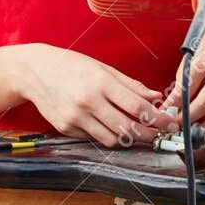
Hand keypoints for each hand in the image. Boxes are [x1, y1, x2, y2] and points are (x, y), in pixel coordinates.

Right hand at [19, 45, 164, 147]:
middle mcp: (88, 101)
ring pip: (112, 139)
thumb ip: (129, 84)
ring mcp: (76, 117)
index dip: (158, 118)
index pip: (137, 106)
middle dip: (149, 134)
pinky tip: (107, 126)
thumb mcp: (102, 68)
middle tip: (159, 134)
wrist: (34, 71)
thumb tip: (154, 97)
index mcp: (100, 82)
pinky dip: (105, 135)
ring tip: (136, 132)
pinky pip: (94, 138)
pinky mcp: (66, 128)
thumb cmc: (69, 65)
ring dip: (128, 138)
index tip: (170, 122)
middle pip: (127, 127)